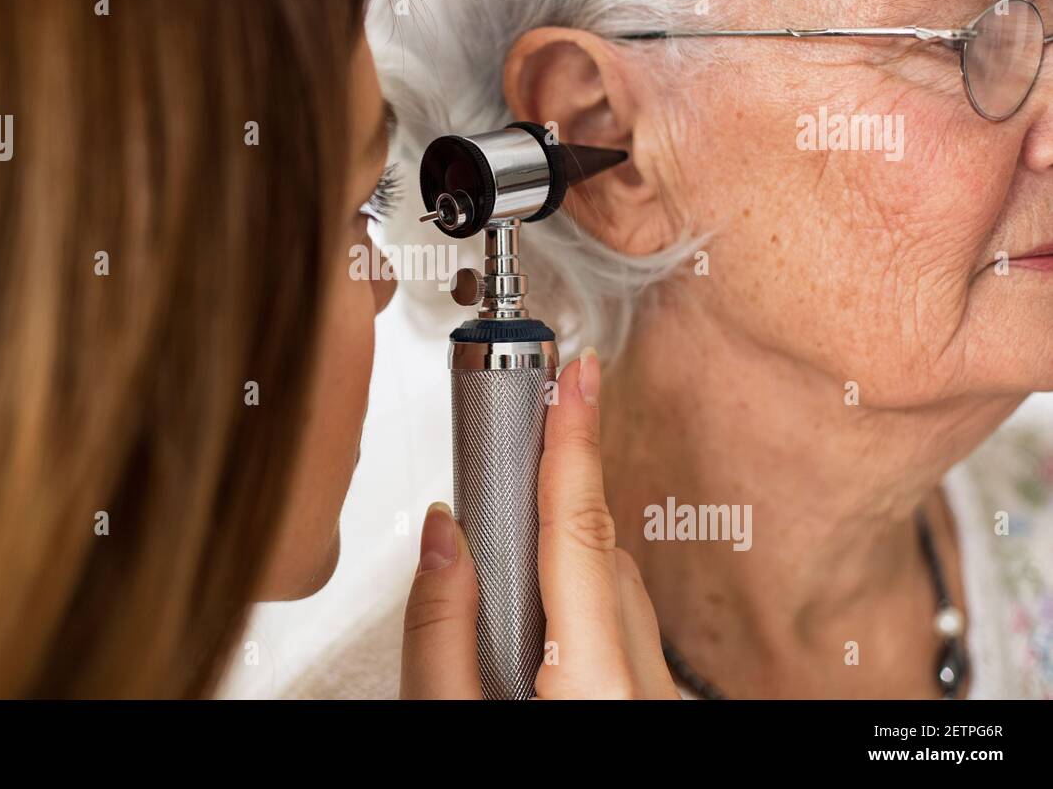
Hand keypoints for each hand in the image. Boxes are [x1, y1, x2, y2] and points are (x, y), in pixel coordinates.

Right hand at [399, 349, 679, 698]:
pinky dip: (581, 606)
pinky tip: (535, 621)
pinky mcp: (650, 706)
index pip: (581, 530)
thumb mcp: (445, 721)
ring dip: (563, 561)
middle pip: (602, 557)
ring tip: (501, 563)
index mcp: (597, 684)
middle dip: (554, 500)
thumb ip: (438, 631)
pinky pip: (625, 632)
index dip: (576, 441)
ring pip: (617, 594)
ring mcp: (658, 699)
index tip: (579, 375)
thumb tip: (441, 536)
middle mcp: (645, 687)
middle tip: (510, 451)